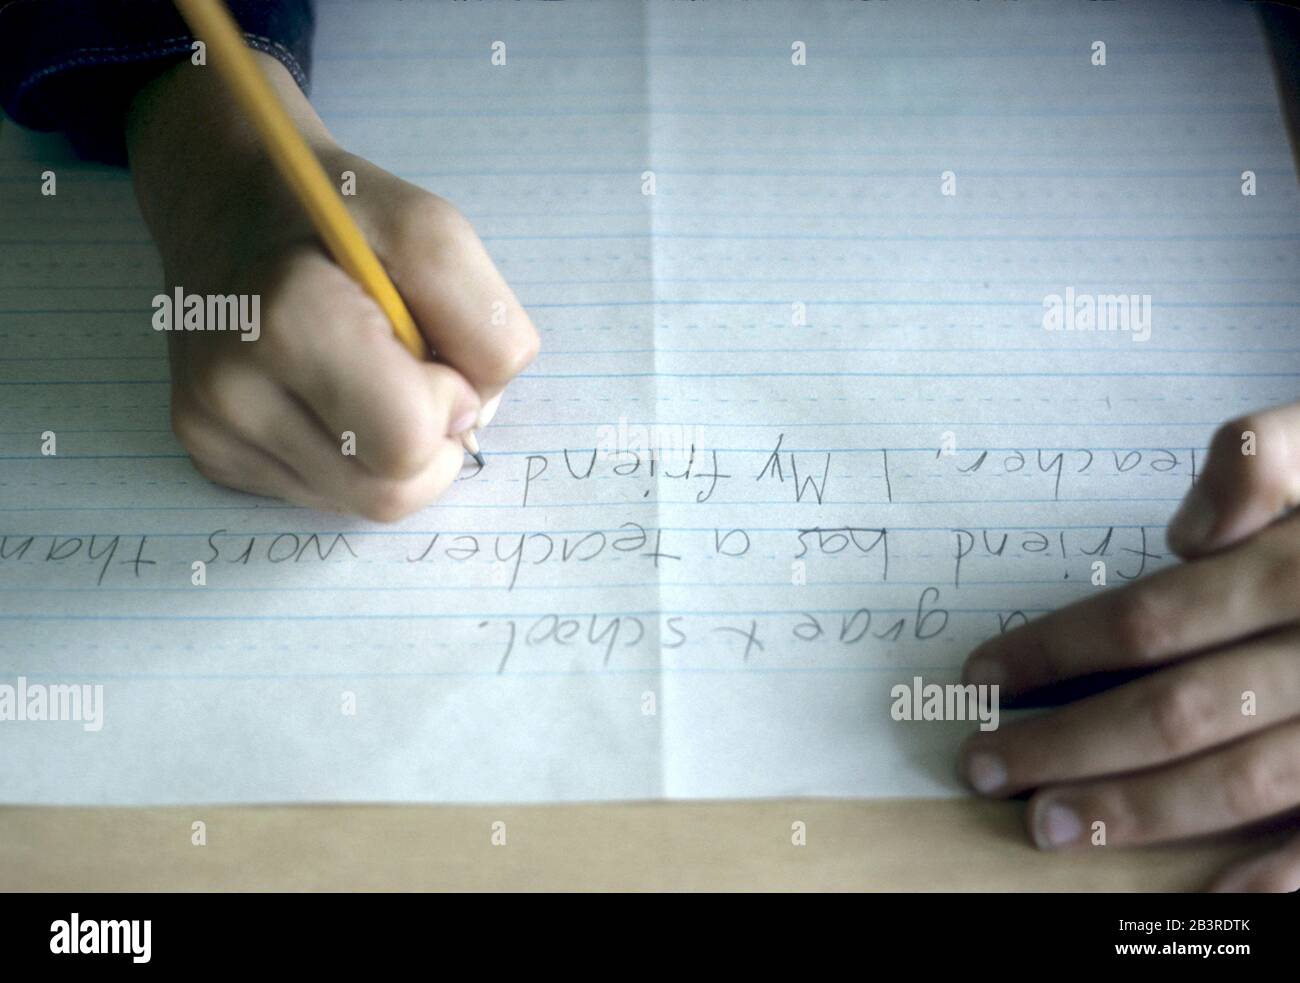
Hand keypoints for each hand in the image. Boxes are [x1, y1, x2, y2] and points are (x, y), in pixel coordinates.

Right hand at [126, 55, 537, 519]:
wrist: (222, 200)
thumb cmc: (336, 211)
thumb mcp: (435, 231)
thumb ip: (484, 327)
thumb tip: (472, 417)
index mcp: (290, 322)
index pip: (409, 443)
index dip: (447, 402)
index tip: (430, 347)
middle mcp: (233, 391)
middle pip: (389, 496)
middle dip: (426, 439)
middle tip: (409, 368)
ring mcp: (211, 431)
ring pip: (358, 504)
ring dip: (389, 451)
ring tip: (365, 375)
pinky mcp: (209, 454)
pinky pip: (319, 496)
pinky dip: (347, 454)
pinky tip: (324, 391)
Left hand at [960, 401, 1299, 891]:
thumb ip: (1263, 461)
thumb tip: (1185, 536)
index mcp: (1297, 573)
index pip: (1150, 622)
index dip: (1055, 653)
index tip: (982, 678)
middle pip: (1175, 712)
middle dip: (1069, 744)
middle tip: (987, 766)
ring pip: (1239, 781)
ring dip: (1137, 813)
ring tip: (1051, 827)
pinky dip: (1276, 875)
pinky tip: (1208, 897)